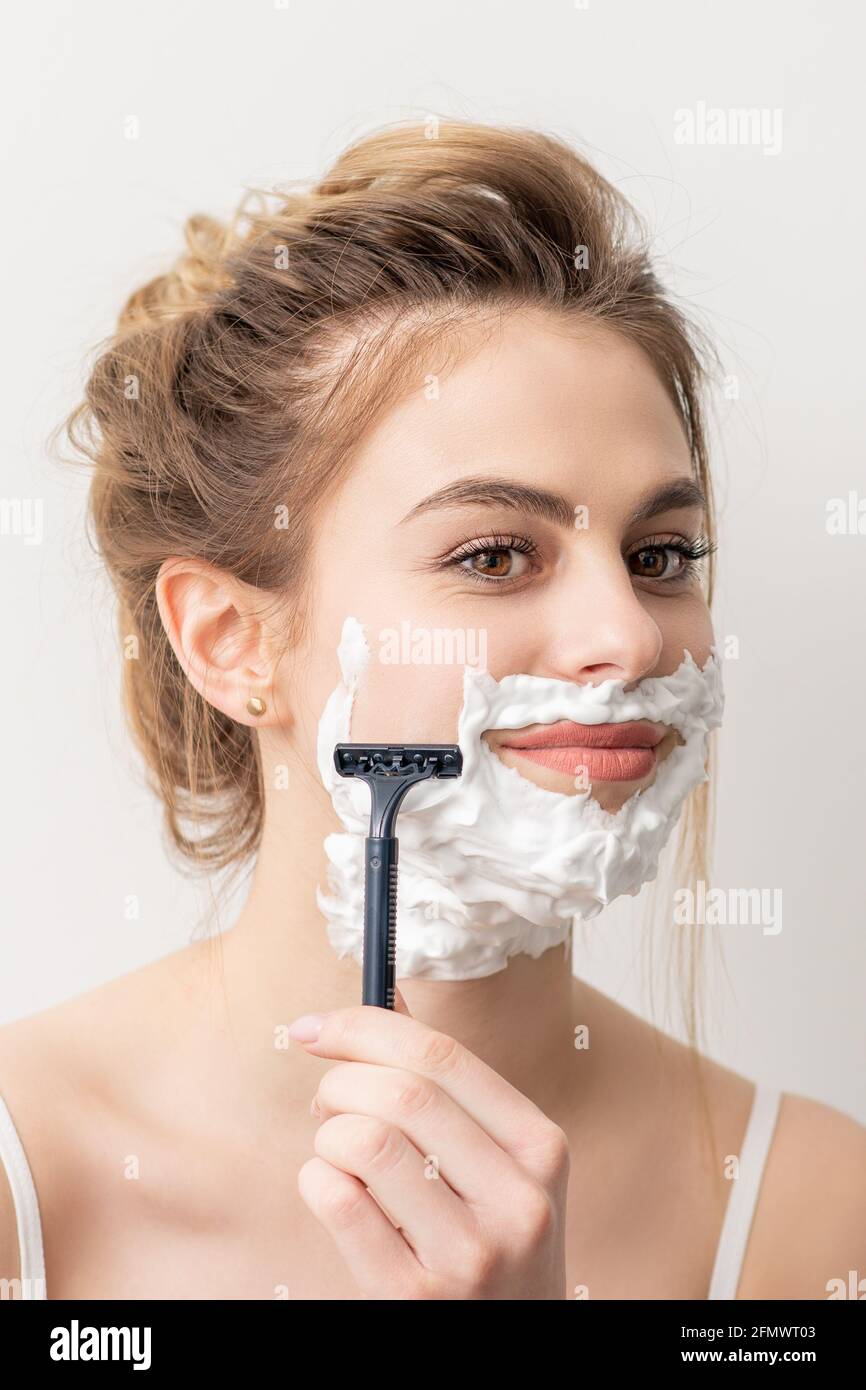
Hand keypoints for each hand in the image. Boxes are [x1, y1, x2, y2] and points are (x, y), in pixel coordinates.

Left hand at [290, 989, 569, 1299]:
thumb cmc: (491, 1241)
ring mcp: (470, 1255)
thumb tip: (382, 999)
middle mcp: (517, 1199)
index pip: (442, 1055)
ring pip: (365, 1142)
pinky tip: (332, 1192)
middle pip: (402, 1092)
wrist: (513, 1343)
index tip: (315, 1028)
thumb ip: (450, 1091)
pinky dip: (315, 1181)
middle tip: (324, 1100)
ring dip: (328, 1135)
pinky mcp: (415, 1298)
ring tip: (336, 1152)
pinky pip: (340, 1202)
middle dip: (340, 1081)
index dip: (364, 1027)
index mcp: (540, 1146)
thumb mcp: (501, 1167)